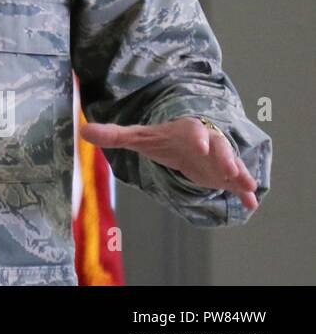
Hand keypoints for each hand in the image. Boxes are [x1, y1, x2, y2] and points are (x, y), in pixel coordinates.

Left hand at [80, 117, 258, 211]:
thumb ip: (114, 135)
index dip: (196, 135)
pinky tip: (251, 203)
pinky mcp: (225, 175)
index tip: (198, 142)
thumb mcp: (140, 137)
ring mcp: (219, 158)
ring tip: (248, 184)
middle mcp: (207, 142)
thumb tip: (83, 131)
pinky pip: (238, 182)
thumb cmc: (164, 139)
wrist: (188, 144)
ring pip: (233, 162)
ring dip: (239, 172)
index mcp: (186, 130)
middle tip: (228, 168)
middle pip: (218, 145)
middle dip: (223, 155)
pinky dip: (245, 191)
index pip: (192, 130)